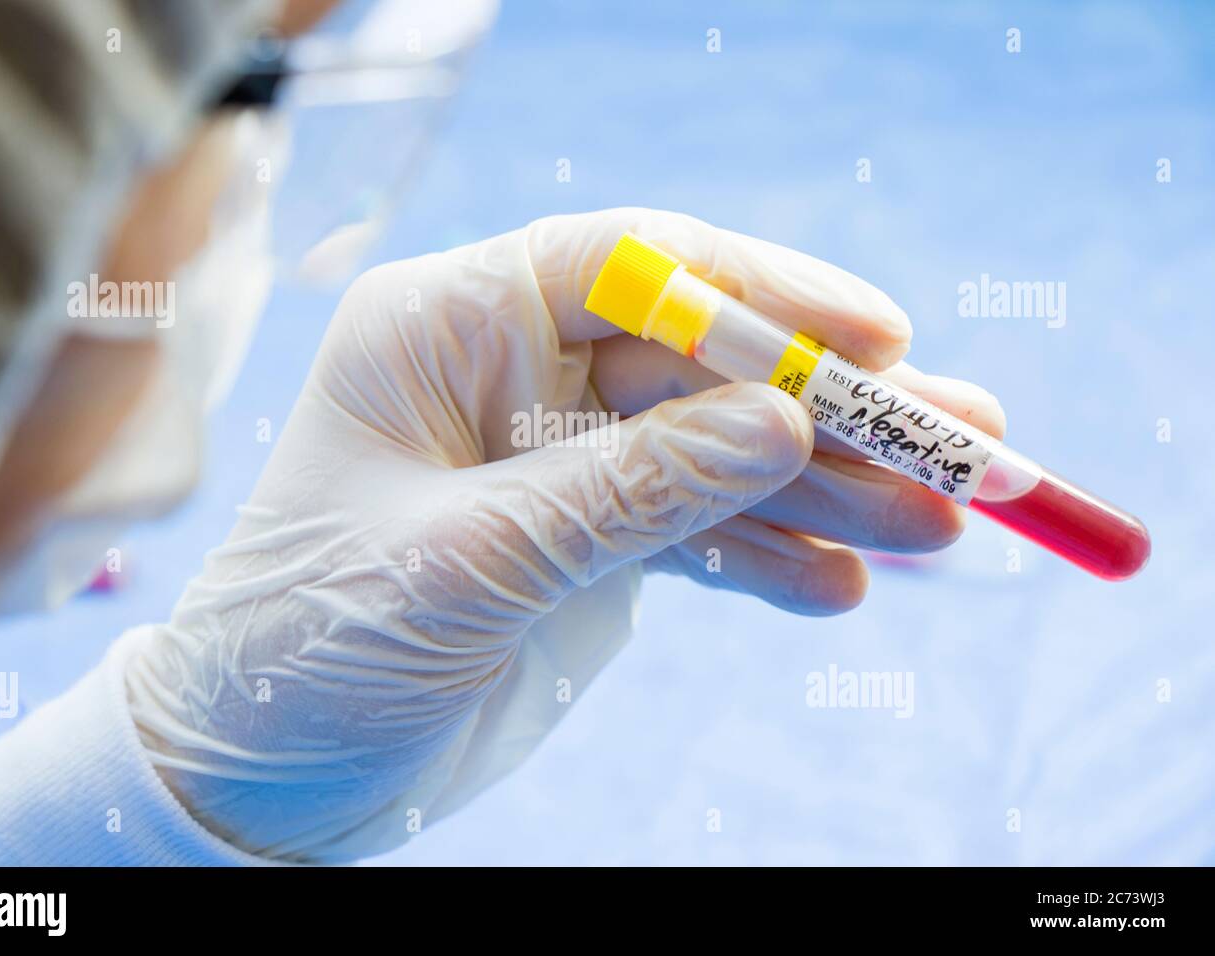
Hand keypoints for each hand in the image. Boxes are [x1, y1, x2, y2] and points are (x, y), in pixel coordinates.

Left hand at [124, 208, 1003, 861]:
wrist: (260, 770)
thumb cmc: (313, 645)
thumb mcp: (473, 562)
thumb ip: (628, 492)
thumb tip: (780, 425)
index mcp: (445, 326)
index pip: (628, 264)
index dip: (760, 290)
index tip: (875, 336)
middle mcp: (503, 372)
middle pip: (697, 368)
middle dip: (823, 412)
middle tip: (960, 440)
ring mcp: (548, 459)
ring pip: (707, 454)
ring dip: (819, 491)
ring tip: (933, 526)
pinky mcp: (575, 539)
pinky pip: (687, 531)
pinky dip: (763, 557)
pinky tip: (837, 583)